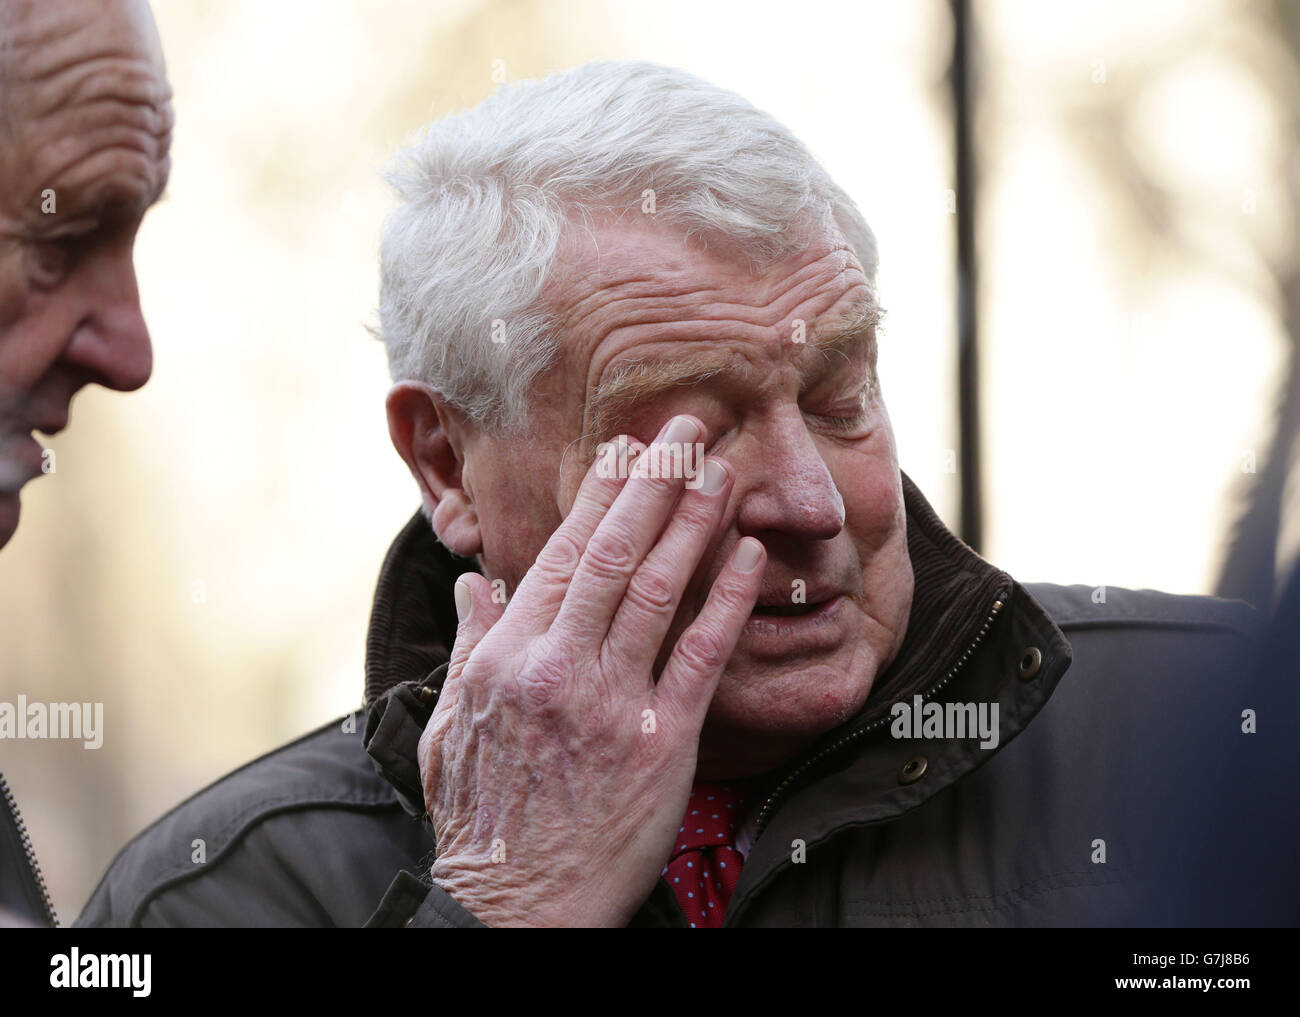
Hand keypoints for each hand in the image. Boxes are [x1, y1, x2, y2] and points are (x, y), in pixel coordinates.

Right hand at [417, 414, 764, 925]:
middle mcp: (560, 668)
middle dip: (654, 482)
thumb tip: (476, 582)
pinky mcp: (663, 743)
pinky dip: (725, 599)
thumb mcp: (450, 724)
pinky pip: (701, 656)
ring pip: (660, 590)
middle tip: (686, 428)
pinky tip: (746, 554)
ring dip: (694, 521)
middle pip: (616, 555)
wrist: (517, 906)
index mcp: (507, 658)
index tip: (628, 450)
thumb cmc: (481, 817)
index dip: (602, 495)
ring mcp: (614, 703)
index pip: (561, 554)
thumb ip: (468, 644)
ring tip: (720, 469)